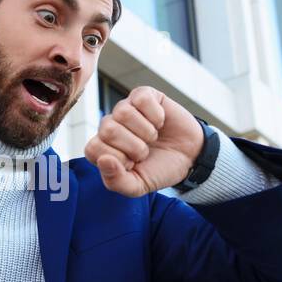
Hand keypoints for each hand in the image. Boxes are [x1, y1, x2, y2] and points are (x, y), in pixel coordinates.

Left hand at [85, 86, 205, 196]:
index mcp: (102, 148)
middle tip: (145, 151)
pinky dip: (156, 115)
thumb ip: (116, 181)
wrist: (190, 157)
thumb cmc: (159, 169)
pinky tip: (160, 122)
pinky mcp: (143, 95)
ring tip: (153, 137)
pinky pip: (141, 100)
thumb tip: (103, 160)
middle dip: (134, 146)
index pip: (92, 149)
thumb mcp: (138, 185)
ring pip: (123, 113)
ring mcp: (125, 108)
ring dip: (146, 131)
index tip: (132, 164)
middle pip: (108, 129)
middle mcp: (109, 126)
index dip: (117, 159)